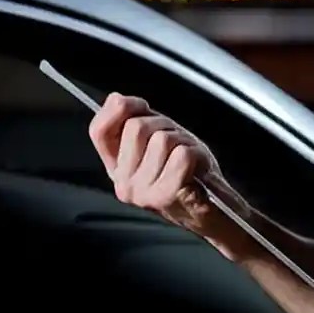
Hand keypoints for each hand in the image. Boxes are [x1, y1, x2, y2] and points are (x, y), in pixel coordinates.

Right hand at [88, 92, 249, 254]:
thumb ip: (136, 120)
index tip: (140, 105)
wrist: (214, 213)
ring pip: (162, 139)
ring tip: (190, 159)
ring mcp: (142, 192)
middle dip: (164, 125)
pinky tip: (198, 168)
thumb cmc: (189, 175)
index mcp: (117, 169)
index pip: (99, 130)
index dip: (118, 109)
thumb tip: (115, 98)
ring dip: (184, 141)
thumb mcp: (159, 142)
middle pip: (136, 127)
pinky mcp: (165, 196)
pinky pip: (181, 155)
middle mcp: (123, 184)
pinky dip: (196, 154)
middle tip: (178, 143)